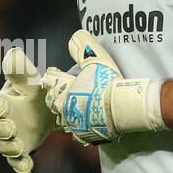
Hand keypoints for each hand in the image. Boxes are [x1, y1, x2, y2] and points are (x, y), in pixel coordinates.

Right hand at [0, 46, 56, 172]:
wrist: (48, 107)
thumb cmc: (33, 90)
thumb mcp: (30, 79)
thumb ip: (20, 69)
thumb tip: (13, 53)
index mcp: (0, 102)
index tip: (2, 103)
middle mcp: (0, 122)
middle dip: (0, 129)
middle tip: (11, 128)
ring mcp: (9, 138)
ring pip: (3, 146)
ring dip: (9, 148)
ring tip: (20, 147)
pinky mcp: (21, 151)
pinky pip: (17, 161)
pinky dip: (21, 165)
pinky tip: (28, 167)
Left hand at [40, 30, 165, 144]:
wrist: (121, 108)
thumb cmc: (106, 83)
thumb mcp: (95, 59)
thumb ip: (84, 47)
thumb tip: (75, 36)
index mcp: (64, 90)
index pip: (51, 80)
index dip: (53, 75)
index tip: (54, 73)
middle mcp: (65, 108)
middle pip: (54, 102)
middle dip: (57, 97)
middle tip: (64, 93)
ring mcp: (74, 124)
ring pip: (65, 119)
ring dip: (69, 114)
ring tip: (76, 110)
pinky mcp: (84, 135)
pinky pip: (78, 133)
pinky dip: (81, 128)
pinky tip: (86, 125)